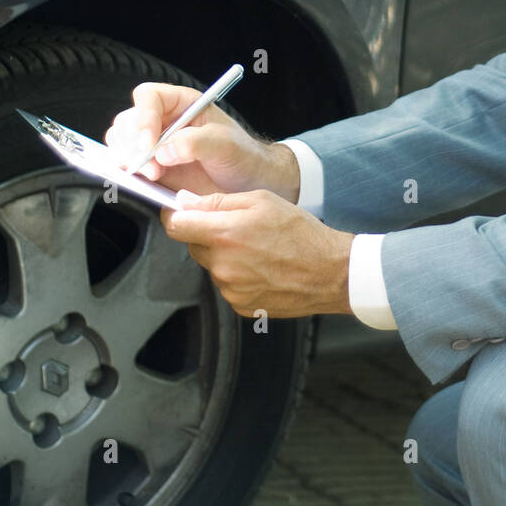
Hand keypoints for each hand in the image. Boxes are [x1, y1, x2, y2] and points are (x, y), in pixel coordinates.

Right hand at [104, 82, 299, 200]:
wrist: (248, 183)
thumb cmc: (242, 156)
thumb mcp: (226, 144)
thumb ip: (196, 143)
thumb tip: (164, 151)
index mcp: (182, 104)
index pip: (149, 97)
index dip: (144, 117)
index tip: (150, 143)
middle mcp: (164, 121)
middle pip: (128, 121)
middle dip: (133, 144)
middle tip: (151, 165)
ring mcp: (156, 145)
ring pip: (122, 143)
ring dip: (130, 159)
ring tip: (155, 174)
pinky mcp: (152, 168)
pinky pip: (128, 166)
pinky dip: (128, 174)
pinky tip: (145, 181)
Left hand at [161, 188, 353, 317]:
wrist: (329, 272)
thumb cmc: (301, 234)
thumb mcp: (261, 201)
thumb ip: (218, 201)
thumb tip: (185, 202)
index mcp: (225, 234)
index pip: (175, 226)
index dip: (175, 215)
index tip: (181, 211)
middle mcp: (222, 265)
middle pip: (193, 246)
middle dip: (207, 234)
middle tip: (237, 228)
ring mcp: (230, 289)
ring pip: (212, 265)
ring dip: (225, 256)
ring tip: (258, 249)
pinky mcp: (240, 305)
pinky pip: (227, 285)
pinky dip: (238, 275)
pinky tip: (262, 267)